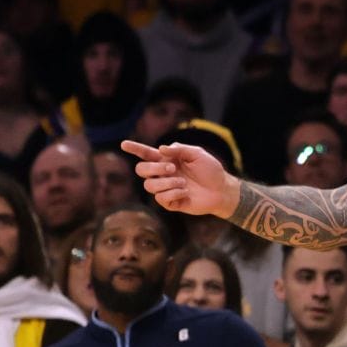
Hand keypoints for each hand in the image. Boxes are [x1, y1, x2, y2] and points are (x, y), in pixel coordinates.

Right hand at [122, 139, 239, 217]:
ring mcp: (165, 189)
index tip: (124, 144)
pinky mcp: (171, 203)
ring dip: (166, 183)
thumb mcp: (197, 154)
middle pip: (141, 170)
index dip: (134, 149)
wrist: (222, 190)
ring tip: (183, 182)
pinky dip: (173, 194)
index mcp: (166, 160)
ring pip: (149, 186)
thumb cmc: (211, 170)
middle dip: (153, 168)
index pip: (146, 154)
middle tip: (172, 168)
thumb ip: (179, 149)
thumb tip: (161, 149)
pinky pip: (160, 199)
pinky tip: (185, 192)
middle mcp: (162, 174)